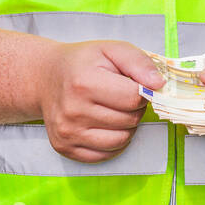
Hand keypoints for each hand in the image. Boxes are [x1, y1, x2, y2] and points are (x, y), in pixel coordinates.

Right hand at [39, 40, 164, 163]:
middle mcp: (73, 111)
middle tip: (121, 95)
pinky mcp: (65, 148)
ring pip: (121, 140)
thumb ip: (139, 62)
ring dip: (126, 126)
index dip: (142, 91)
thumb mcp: (111, 49)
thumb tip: (158, 85)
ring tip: (114, 109)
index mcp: (84, 83)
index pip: (134, 97)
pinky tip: (105, 125)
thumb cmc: (82, 63)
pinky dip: (113, 142)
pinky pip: (106, 155)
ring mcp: (67, 132)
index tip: (133, 84)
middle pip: (130, 120)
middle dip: (134, 108)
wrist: (45, 77)